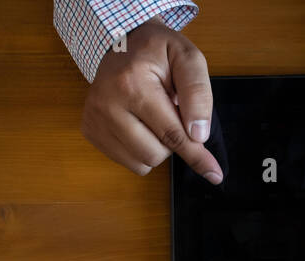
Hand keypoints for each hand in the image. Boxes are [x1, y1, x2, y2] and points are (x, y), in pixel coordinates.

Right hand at [80, 17, 221, 182]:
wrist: (121, 42)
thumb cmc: (157, 51)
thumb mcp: (187, 58)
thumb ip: (198, 93)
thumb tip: (198, 136)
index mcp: (132, 83)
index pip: (171, 133)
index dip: (196, 156)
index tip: (214, 174)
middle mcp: (107, 104)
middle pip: (155, 154)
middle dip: (172, 142)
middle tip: (169, 113)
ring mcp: (95, 119)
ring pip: (141, 163)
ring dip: (156, 148)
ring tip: (153, 117)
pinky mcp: (90, 130)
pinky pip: (127, 161)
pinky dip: (140, 150)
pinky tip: (139, 124)